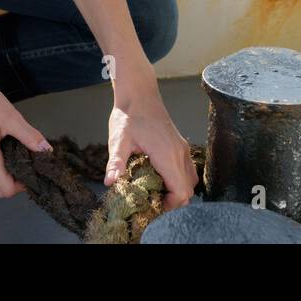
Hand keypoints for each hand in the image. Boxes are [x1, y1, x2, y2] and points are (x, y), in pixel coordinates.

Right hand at [0, 78, 51, 198]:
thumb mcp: (11, 117)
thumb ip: (29, 136)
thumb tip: (46, 150)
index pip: (5, 189)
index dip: (22, 186)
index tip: (33, 173)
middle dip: (15, 185)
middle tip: (28, 167)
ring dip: (7, 177)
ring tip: (20, 159)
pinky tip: (8, 153)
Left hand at [103, 88, 197, 210]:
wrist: (139, 92)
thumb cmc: (129, 115)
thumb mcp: (119, 139)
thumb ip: (116, 162)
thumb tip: (109, 182)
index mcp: (167, 155)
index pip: (181, 192)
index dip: (170, 206)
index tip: (152, 208)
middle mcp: (180, 153)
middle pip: (188, 190)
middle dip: (173, 202)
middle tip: (152, 204)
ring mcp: (182, 148)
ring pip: (190, 180)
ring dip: (177, 191)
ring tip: (156, 193)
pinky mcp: (180, 144)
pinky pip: (187, 170)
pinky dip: (178, 180)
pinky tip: (159, 178)